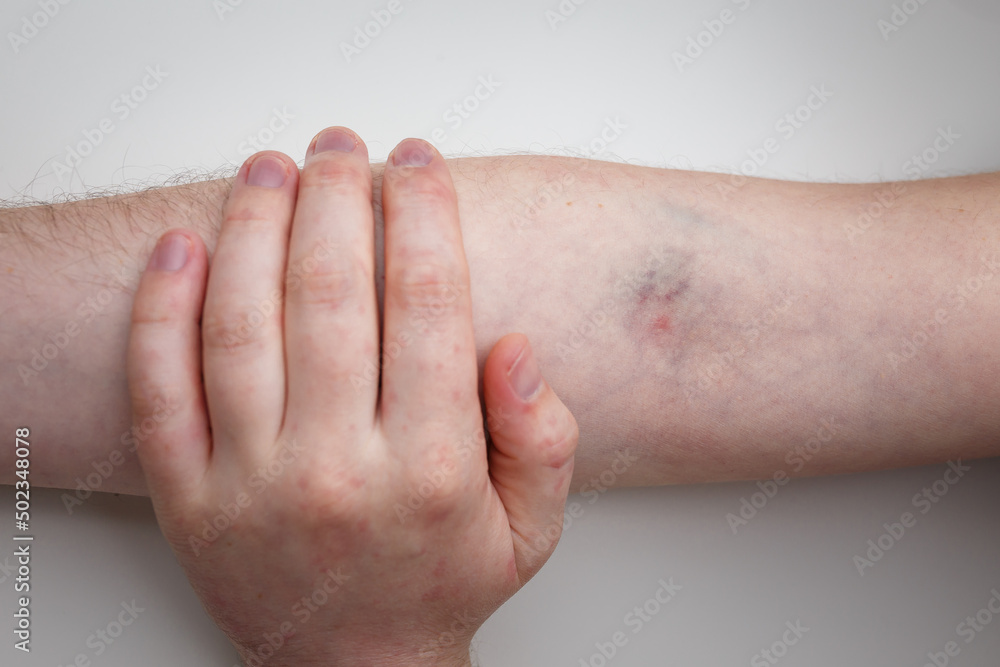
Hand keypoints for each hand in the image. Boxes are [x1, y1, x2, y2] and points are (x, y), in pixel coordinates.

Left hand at [126, 128, 578, 665]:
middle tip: (343, 149)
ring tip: (270, 169)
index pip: (428, 304)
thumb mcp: (531, 527)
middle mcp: (337, 470)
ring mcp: (250, 483)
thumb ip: (545, 438)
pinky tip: (183, 246)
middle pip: (331, 294)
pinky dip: (161, 307)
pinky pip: (160, 386)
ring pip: (241, 321)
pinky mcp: (187, 497)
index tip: (419, 163)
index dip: (425, 214)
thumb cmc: (441, 583)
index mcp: (431, 470)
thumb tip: (514, 345)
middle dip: (339, 197)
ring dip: (254, 225)